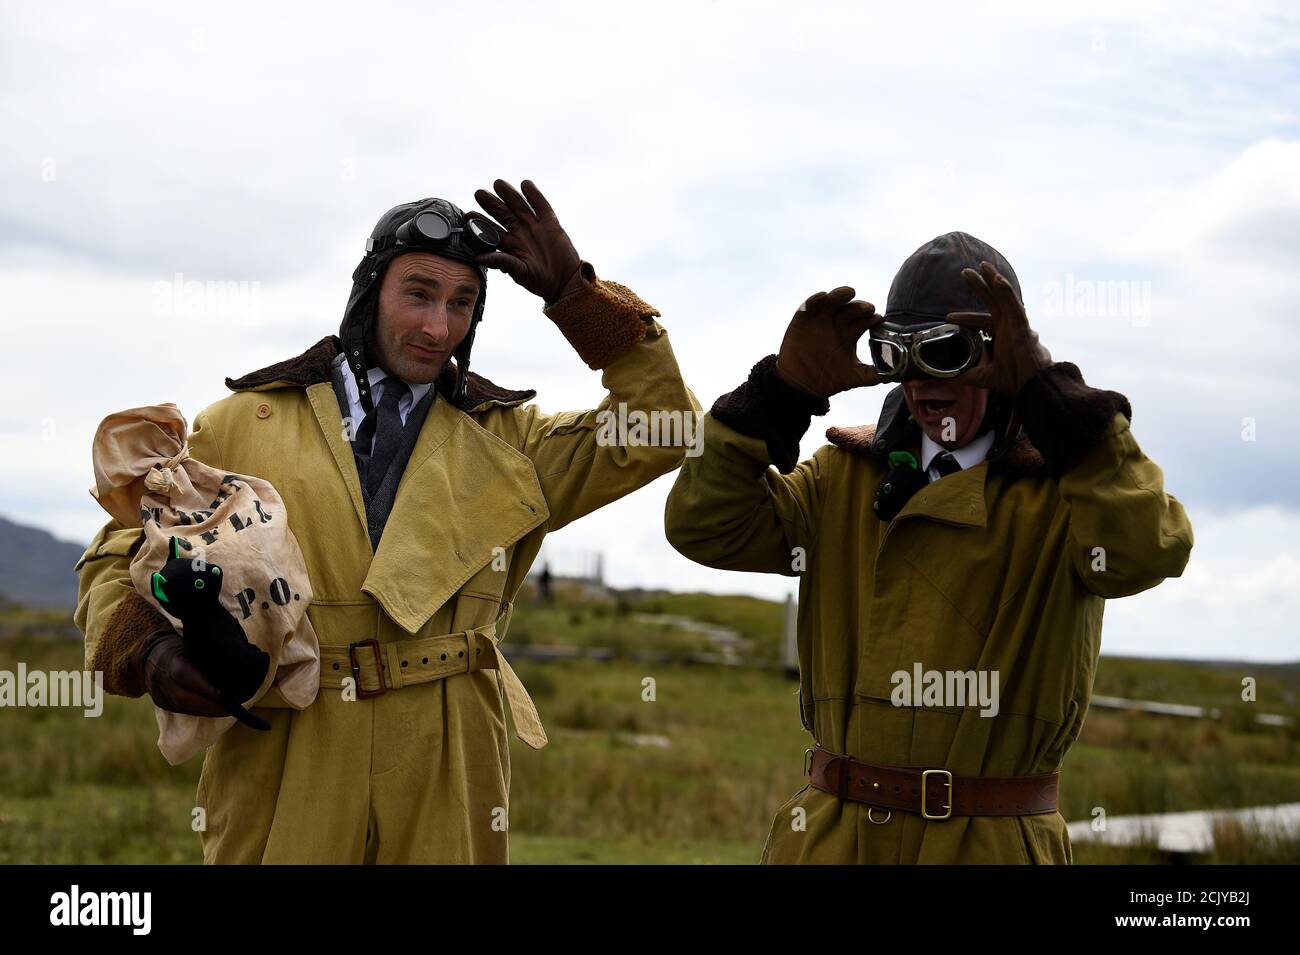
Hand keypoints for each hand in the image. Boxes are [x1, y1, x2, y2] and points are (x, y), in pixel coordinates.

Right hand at [132, 629, 228, 717]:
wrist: (150, 654)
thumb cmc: (179, 645)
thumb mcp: (189, 643)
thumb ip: (203, 656)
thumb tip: (228, 667)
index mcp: (167, 659)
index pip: (183, 674)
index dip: (203, 686)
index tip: (223, 694)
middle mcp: (160, 678)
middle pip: (183, 697)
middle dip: (209, 704)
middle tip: (231, 706)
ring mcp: (158, 693)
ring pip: (183, 706)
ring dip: (206, 710)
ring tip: (227, 710)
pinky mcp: (161, 702)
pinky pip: (181, 709)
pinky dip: (200, 710)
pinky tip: (214, 710)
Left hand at [472, 179, 584, 304]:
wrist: (565, 281)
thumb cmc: (540, 281)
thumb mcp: (519, 272)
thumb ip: (501, 262)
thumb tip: (477, 258)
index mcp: (509, 245)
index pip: (491, 230)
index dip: (480, 222)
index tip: (468, 215)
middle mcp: (519, 232)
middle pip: (503, 213)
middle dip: (491, 203)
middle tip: (479, 193)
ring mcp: (535, 226)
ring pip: (519, 206)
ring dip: (509, 194)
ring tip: (498, 184)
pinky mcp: (551, 223)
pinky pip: (541, 206)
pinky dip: (534, 195)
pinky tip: (525, 184)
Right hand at [775, 286, 882, 398]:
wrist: (801, 385)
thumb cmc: (828, 380)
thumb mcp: (853, 378)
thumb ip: (872, 376)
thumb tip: (892, 375)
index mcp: (850, 334)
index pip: (864, 321)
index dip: (871, 318)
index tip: (878, 318)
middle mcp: (837, 324)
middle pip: (851, 309)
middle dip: (860, 306)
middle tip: (868, 308)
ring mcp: (820, 320)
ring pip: (832, 302)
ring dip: (841, 295)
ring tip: (850, 292)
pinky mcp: (803, 319)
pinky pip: (809, 305)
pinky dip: (816, 299)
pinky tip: (823, 296)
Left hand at [946, 261, 1051, 395]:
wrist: (1032, 386)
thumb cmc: (1015, 381)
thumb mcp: (985, 377)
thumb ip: (970, 375)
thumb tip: (952, 378)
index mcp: (1001, 335)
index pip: (981, 321)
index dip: (965, 318)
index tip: (948, 317)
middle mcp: (1009, 326)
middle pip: (992, 300)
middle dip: (979, 285)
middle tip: (965, 272)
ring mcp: (1016, 323)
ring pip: (1003, 296)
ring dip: (992, 280)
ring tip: (982, 265)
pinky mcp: (1022, 325)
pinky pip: (1014, 304)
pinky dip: (1006, 292)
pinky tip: (997, 279)